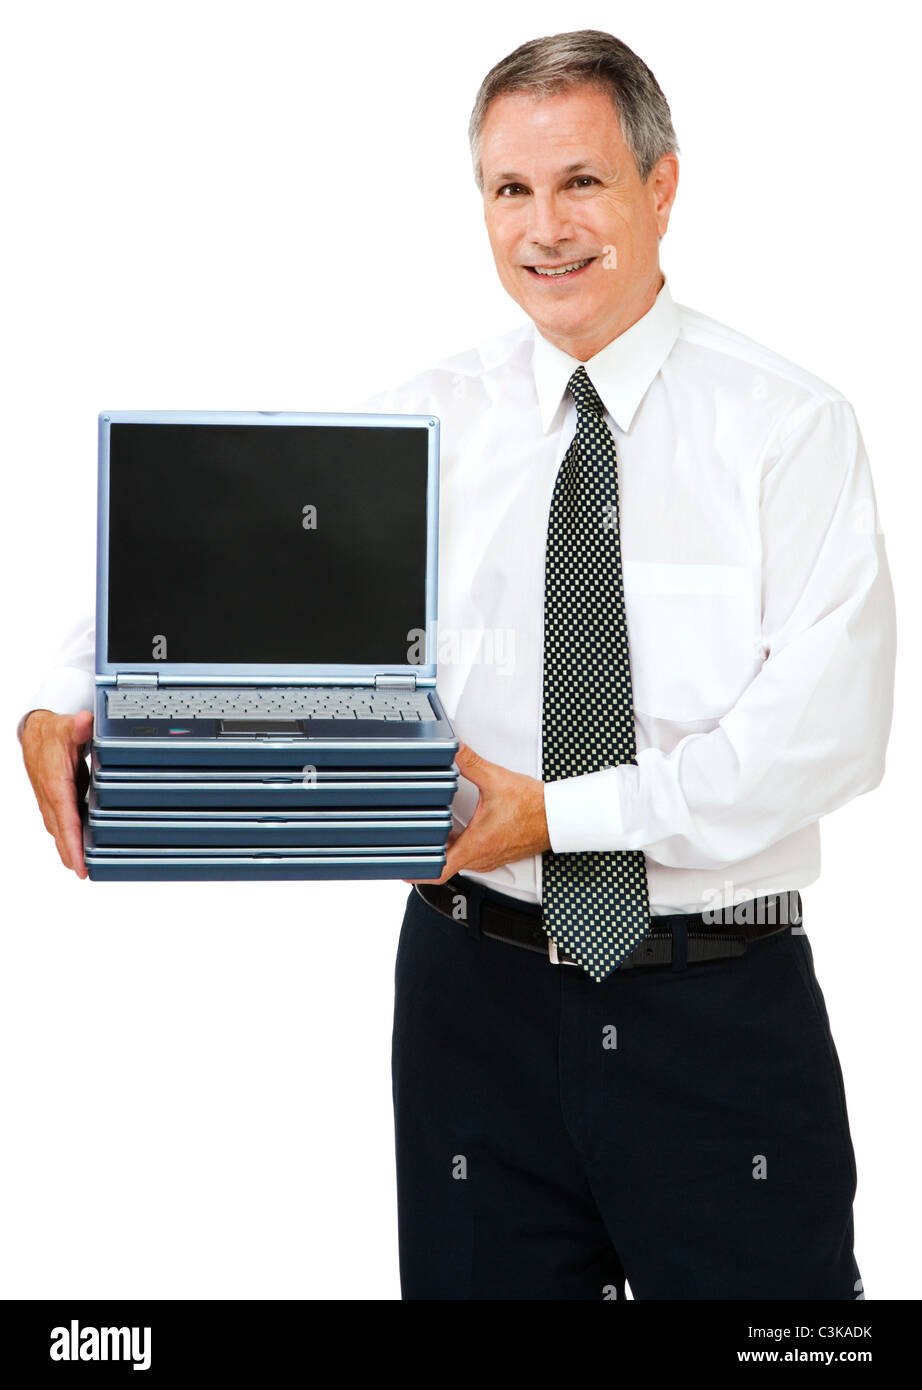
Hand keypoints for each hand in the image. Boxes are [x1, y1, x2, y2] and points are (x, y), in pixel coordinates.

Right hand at [21, 709, 92, 878]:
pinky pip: (59, 823)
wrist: (36, 733)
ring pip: (58, 829)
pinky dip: (66, 838)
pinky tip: (76, 850)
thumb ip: (80, 726)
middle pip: (60, 830)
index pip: (64, 816)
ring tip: (80, 868)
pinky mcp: (53, 801)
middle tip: (84, 872)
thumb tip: (85, 721)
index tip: (79, 860)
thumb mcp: (68, 726)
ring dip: (67, 849)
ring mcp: (49, 800)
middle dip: (70, 853)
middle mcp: (50, 795)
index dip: (72, 840)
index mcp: (55, 781)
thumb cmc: (53, 732)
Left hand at [405, 741, 549, 885]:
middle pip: (445, 864)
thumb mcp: (496, 779)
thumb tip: (455, 749)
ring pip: (459, 859)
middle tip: (411, 838)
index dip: (416, 871)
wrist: (559, 816)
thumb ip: (470, 762)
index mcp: (476, 844)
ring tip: (432, 830)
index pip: (439, 871)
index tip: (401, 865)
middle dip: (428, 851)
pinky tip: (459, 828)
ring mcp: (490, 858)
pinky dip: (461, 844)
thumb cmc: (534, 806)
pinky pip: (473, 855)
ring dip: (446, 847)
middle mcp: (482, 857)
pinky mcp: (497, 854)